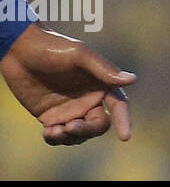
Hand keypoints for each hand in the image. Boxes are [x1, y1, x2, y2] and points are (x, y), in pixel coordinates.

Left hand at [1, 23, 133, 144]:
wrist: (19, 51)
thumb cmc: (53, 47)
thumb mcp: (79, 56)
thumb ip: (104, 70)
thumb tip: (132, 80)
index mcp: (101, 84)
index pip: (119, 105)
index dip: (124, 121)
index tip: (124, 137)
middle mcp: (89, 99)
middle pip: (98, 125)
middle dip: (87, 130)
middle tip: (70, 126)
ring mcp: (70, 110)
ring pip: (80, 134)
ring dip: (70, 137)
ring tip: (53, 131)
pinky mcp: (51, 117)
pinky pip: (59, 136)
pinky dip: (56, 139)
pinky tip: (48, 132)